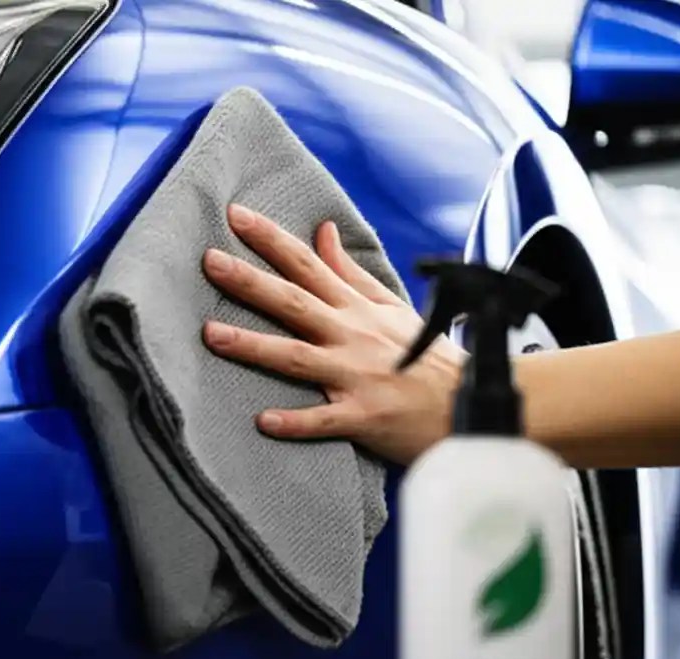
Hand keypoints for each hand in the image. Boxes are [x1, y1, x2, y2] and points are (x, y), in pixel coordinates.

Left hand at [202, 204, 466, 465]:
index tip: (235, 215)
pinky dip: (295, 421)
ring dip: (254, 346)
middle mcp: (351, 336)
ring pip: (298, 357)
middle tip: (209, 261)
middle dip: (250, 280)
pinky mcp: (364, 418)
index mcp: (356, 309)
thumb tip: (321, 230)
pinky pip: (325, 420)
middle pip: (293, 302)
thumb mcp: (390, 307)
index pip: (307, 265)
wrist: (471, 404)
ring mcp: (356, 377)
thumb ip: (350, 272)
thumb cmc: (426, 357)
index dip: (271, 239)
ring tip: (211, 335)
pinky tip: (262, 421)